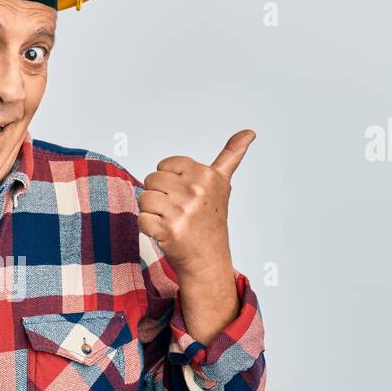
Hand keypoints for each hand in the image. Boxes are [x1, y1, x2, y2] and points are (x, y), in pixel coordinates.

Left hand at [137, 129, 255, 276]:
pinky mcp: (168, 230)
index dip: (169, 180)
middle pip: (151, 180)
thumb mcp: (222, 184)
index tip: (185, 194)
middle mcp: (196, 192)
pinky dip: (148, 228)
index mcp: (207, 175)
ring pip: (144, 198)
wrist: (209, 259)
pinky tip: (165, 233)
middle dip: (159, 195)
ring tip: (170, 220)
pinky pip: (141, 219)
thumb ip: (231, 156)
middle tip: (177, 210)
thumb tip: (250, 132)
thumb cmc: (211, 219)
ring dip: (152, 212)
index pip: (164, 165)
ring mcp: (182, 211)